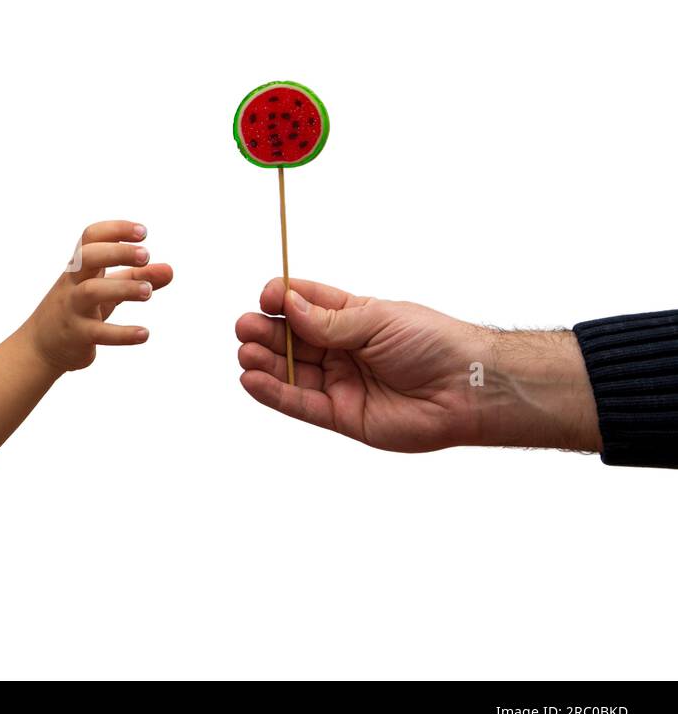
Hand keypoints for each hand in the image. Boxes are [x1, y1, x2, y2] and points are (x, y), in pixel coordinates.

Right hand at [23, 220, 173, 373]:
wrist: (40, 347)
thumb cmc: (79, 310)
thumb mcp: (107, 291)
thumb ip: (137, 278)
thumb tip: (170, 271)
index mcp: (81, 268)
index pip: (92, 237)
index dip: (116, 230)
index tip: (143, 232)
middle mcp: (73, 283)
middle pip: (87, 257)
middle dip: (117, 252)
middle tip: (146, 255)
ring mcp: (73, 308)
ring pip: (92, 291)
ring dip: (124, 288)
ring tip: (149, 292)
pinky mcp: (77, 335)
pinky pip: (98, 332)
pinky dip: (123, 334)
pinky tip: (144, 334)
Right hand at [235, 277, 494, 451]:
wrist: (468, 388)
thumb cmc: (434, 343)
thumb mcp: (377, 320)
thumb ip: (329, 321)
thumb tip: (287, 306)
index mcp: (351, 318)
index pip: (305, 304)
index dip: (282, 300)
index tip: (267, 297)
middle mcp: (341, 350)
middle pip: (290, 339)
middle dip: (264, 331)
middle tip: (245, 327)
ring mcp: (340, 383)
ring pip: (289, 371)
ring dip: (263, 361)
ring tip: (246, 353)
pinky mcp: (341, 416)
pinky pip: (299, 403)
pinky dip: (273, 392)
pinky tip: (251, 379)